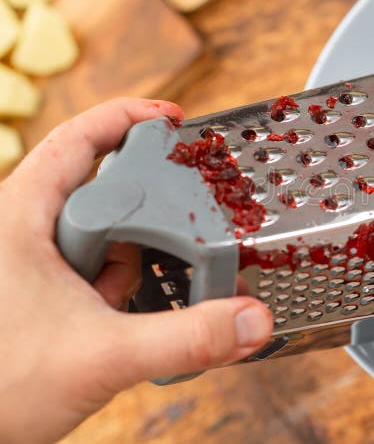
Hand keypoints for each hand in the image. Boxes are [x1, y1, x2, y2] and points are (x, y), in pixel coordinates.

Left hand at [0, 99, 272, 443]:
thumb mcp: (103, 356)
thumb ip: (186, 337)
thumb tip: (251, 319)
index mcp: (20, 216)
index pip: (78, 138)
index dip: (128, 116)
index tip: (175, 116)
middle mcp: (20, 228)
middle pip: (98, 187)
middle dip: (140, 218)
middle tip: (170, 240)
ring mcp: (28, 260)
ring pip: (96, 233)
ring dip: (125, 259)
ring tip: (118, 302)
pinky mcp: (36, 289)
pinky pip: (88, 266)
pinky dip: (111, 282)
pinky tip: (111, 315)